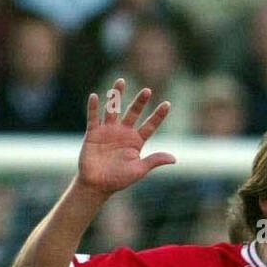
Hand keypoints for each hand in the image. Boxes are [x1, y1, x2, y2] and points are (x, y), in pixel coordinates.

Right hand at [77, 79, 175, 198]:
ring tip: (121, 81)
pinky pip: (93, 117)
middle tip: (147, 90)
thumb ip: (154, 161)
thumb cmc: (119, 179)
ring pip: (113, 109)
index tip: (168, 104)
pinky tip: (95, 96)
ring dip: (116, 96)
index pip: (149, 125)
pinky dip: (93, 108)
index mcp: (136, 141)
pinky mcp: (93, 133)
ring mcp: (108, 131)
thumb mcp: (139, 170)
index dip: (158, 116)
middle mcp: (123, 132)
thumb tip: (174, 158)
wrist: (97, 185)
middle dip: (140, 102)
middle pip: (133, 113)